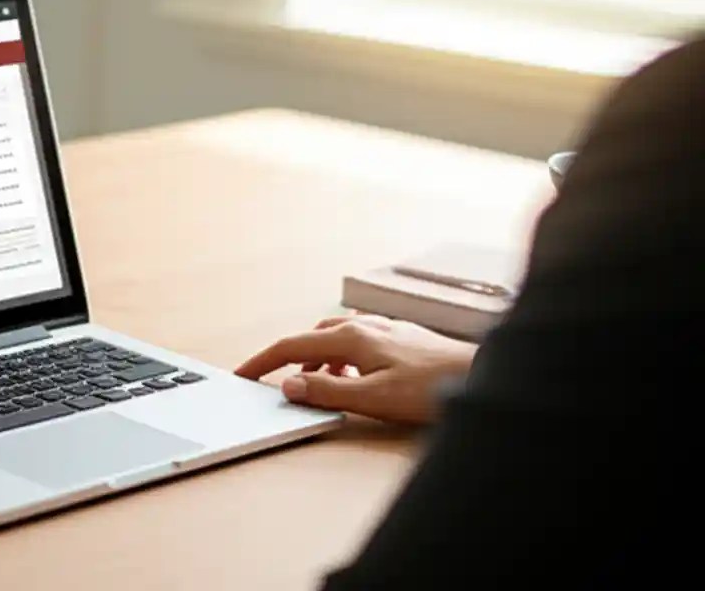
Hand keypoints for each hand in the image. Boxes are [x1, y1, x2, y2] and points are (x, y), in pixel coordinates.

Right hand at [234, 315, 476, 423]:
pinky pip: (354, 342)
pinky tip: (351, 376)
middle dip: (286, 359)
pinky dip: (339, 358)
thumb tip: (289, 386)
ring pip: (332, 339)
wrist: (480, 375)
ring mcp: (381, 328)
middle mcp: (362, 325)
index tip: (242, 375)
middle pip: (309, 338)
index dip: (262, 362)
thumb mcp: (373, 398)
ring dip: (314, 360)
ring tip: (313, 385)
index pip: (291, 346)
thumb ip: (328, 391)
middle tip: (270, 381)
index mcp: (350, 337)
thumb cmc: (431, 388)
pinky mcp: (398, 336)